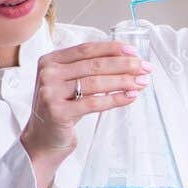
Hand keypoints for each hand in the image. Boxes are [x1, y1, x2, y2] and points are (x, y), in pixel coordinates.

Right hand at [19, 38, 151, 187]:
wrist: (43, 139)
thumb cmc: (61, 108)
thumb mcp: (69, 83)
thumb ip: (88, 69)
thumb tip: (127, 60)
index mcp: (50, 60)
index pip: (86, 49)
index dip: (112, 49)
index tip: (134, 51)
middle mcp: (48, 73)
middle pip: (94, 65)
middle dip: (124, 65)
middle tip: (145, 67)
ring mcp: (51, 93)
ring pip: (96, 83)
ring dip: (123, 81)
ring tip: (141, 82)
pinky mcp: (58, 112)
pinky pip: (93, 103)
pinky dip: (115, 99)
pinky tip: (130, 97)